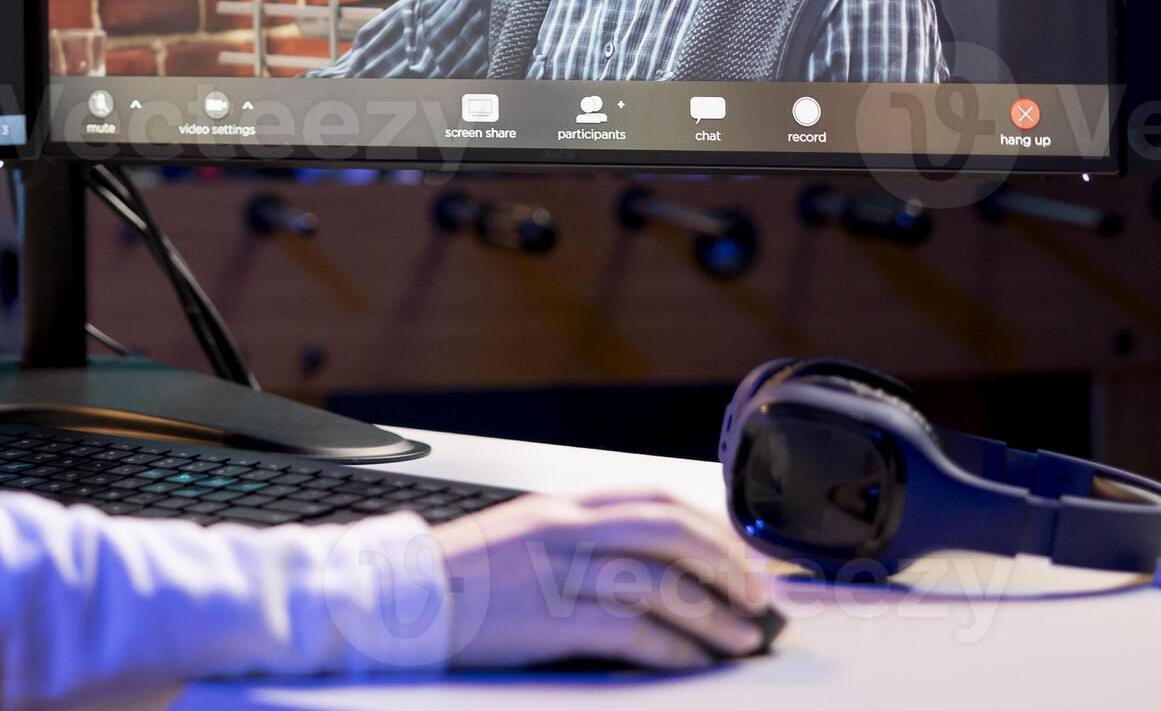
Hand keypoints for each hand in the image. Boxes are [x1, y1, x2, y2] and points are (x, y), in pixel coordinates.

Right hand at [432, 489, 775, 671]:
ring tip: (742, 638)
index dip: (710, 525)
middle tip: (758, 596)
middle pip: (667, 532)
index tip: (743, 554)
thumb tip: (655, 564)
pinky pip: (629, 631)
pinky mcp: (548, 621)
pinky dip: (673, 648)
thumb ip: (582, 540)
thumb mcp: (526, 538)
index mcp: (562, 507)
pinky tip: (695, 661)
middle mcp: (564, 531)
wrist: (402, 598)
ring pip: (658, 583)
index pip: (654, 499)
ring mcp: (556, 574)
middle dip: (725, 564)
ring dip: (712, 614)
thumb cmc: (467, 577)